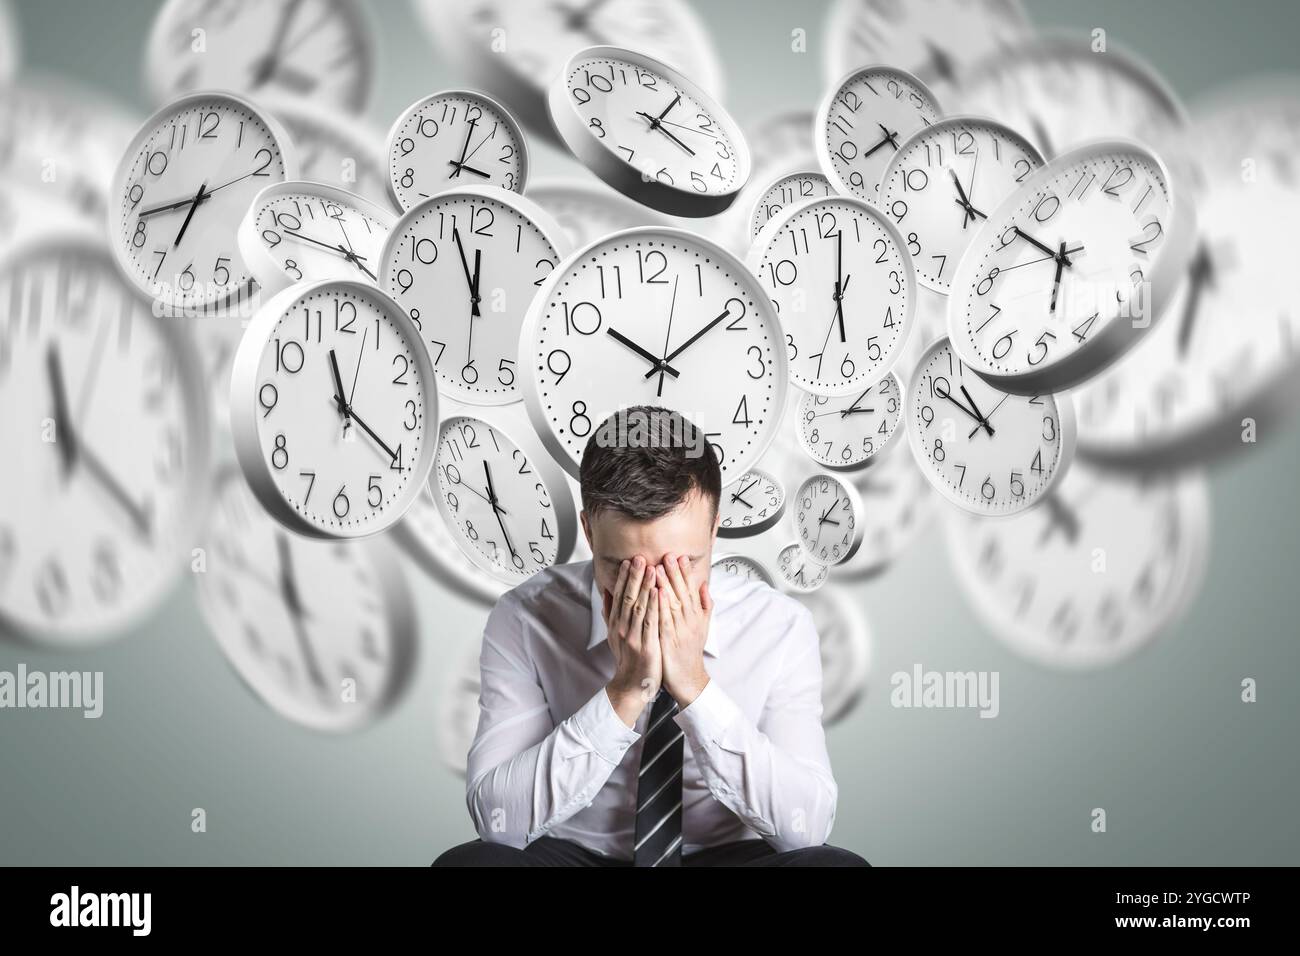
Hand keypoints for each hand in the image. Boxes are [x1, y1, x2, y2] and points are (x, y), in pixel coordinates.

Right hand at [602, 557, 661, 725]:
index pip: (618, 596)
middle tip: (639, 557)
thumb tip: (606, 591)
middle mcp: (622, 628)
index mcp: (616, 624)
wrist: (631, 685)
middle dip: (634, 576)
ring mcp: (633, 637)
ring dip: (645, 586)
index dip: (623, 578)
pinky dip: (654, 606)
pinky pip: (650, 622)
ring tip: (650, 568)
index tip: (628, 561)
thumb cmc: (627, 658)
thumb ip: (610, 612)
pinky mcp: (646, 646)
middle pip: (627, 597)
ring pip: (639, 607)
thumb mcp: (614, 634)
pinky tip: (658, 592)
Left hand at [655, 554, 711, 705]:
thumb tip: (704, 586)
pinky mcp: (669, 642)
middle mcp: (689, 622)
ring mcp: (680, 632)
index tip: (680, 557)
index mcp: (695, 618)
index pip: (690, 591)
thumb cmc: (691, 653)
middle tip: (669, 555)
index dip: (685, 573)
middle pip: (682, 594)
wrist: (689, 680)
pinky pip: (665, 622)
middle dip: (675, 573)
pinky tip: (657, 594)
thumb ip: (704, 606)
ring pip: (673, 605)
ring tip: (659, 568)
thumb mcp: (703, 627)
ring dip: (666, 585)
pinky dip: (661, 607)